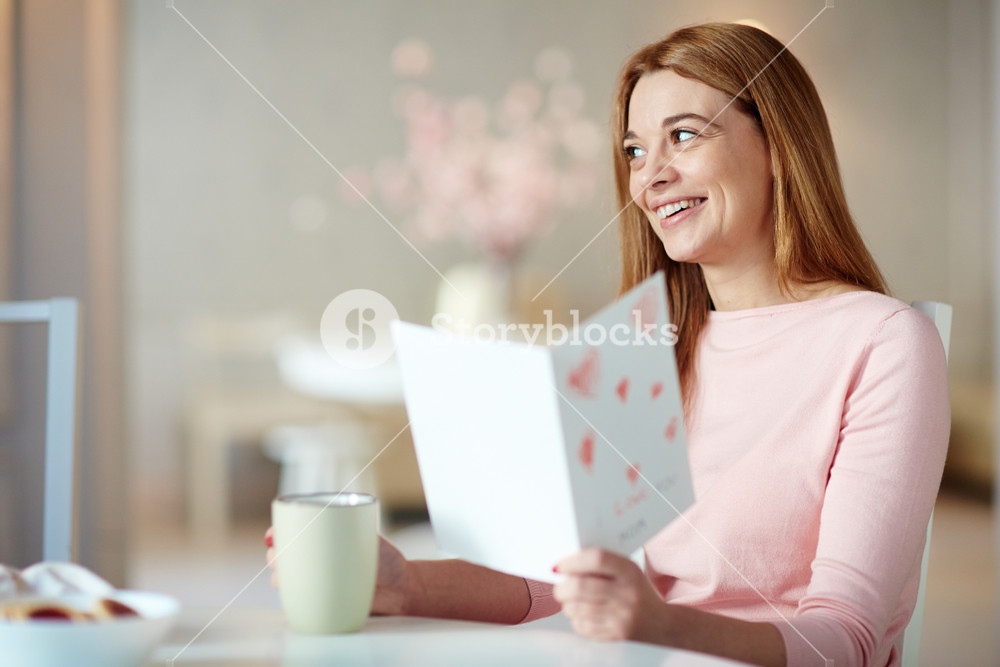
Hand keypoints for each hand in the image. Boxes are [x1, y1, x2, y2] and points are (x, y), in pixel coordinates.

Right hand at [264, 526, 411, 615]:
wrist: (399, 587)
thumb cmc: (384, 559)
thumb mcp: (367, 537)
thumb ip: (348, 531)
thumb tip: (327, 525)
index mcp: (322, 538)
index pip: (290, 533)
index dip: (277, 533)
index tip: (273, 536)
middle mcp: (314, 558)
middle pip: (280, 554)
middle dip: (275, 554)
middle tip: (281, 555)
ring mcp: (314, 579)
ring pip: (282, 577)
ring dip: (279, 575)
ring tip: (286, 574)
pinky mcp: (318, 599)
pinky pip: (295, 599)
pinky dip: (289, 595)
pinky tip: (292, 592)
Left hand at [553, 548, 666, 642]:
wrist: (663, 625)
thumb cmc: (637, 594)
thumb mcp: (628, 572)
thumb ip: (602, 565)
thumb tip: (565, 565)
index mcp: (629, 572)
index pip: (597, 559)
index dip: (573, 561)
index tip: (560, 565)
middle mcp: (627, 594)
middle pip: (581, 586)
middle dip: (562, 587)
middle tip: (560, 587)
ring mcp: (621, 617)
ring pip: (577, 608)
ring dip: (567, 605)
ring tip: (571, 602)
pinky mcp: (615, 636)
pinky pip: (583, 627)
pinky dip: (577, 620)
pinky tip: (584, 616)